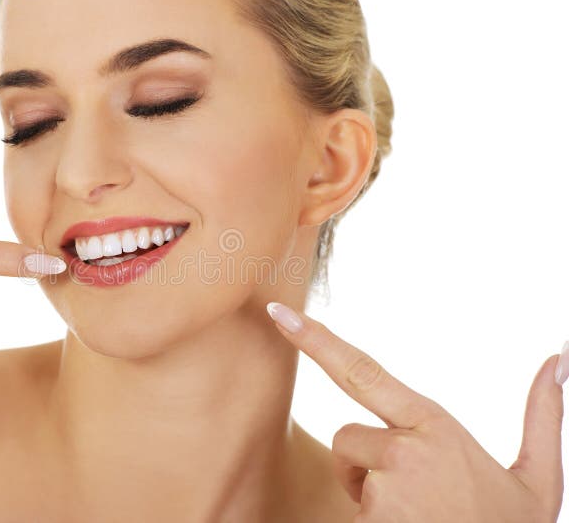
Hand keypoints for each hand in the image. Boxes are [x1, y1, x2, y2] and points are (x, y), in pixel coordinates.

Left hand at [266, 301, 563, 522]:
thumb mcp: (538, 481)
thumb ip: (542, 418)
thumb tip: (557, 358)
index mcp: (435, 427)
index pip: (362, 372)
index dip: (316, 340)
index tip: (277, 314)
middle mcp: (404, 453)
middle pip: (349, 436)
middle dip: (365, 461)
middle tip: (415, 496)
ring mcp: (383, 491)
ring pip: (348, 476)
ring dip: (368, 495)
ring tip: (415, 518)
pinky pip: (348, 512)